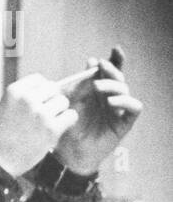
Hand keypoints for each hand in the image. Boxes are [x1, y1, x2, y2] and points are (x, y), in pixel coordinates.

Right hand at [0, 72, 79, 176]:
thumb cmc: (0, 136)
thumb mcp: (4, 108)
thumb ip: (23, 97)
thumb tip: (48, 89)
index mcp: (14, 92)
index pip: (38, 79)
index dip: (42, 89)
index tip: (41, 99)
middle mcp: (27, 99)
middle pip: (53, 89)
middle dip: (50, 100)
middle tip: (44, 114)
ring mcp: (40, 113)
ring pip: (63, 102)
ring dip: (58, 112)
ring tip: (47, 123)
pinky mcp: (52, 128)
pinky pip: (71, 116)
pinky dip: (67, 122)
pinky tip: (56, 129)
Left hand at [53, 47, 141, 174]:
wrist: (68, 151)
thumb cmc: (67, 125)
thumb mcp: (70, 101)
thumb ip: (79, 82)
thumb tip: (91, 60)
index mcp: (98, 91)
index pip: (110, 72)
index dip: (115, 59)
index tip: (115, 49)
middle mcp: (110, 97)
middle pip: (119, 77)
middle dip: (112, 69)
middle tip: (101, 66)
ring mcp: (118, 110)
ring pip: (125, 89)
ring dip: (113, 85)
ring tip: (97, 87)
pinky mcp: (124, 123)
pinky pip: (134, 108)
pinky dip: (125, 101)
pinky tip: (112, 101)